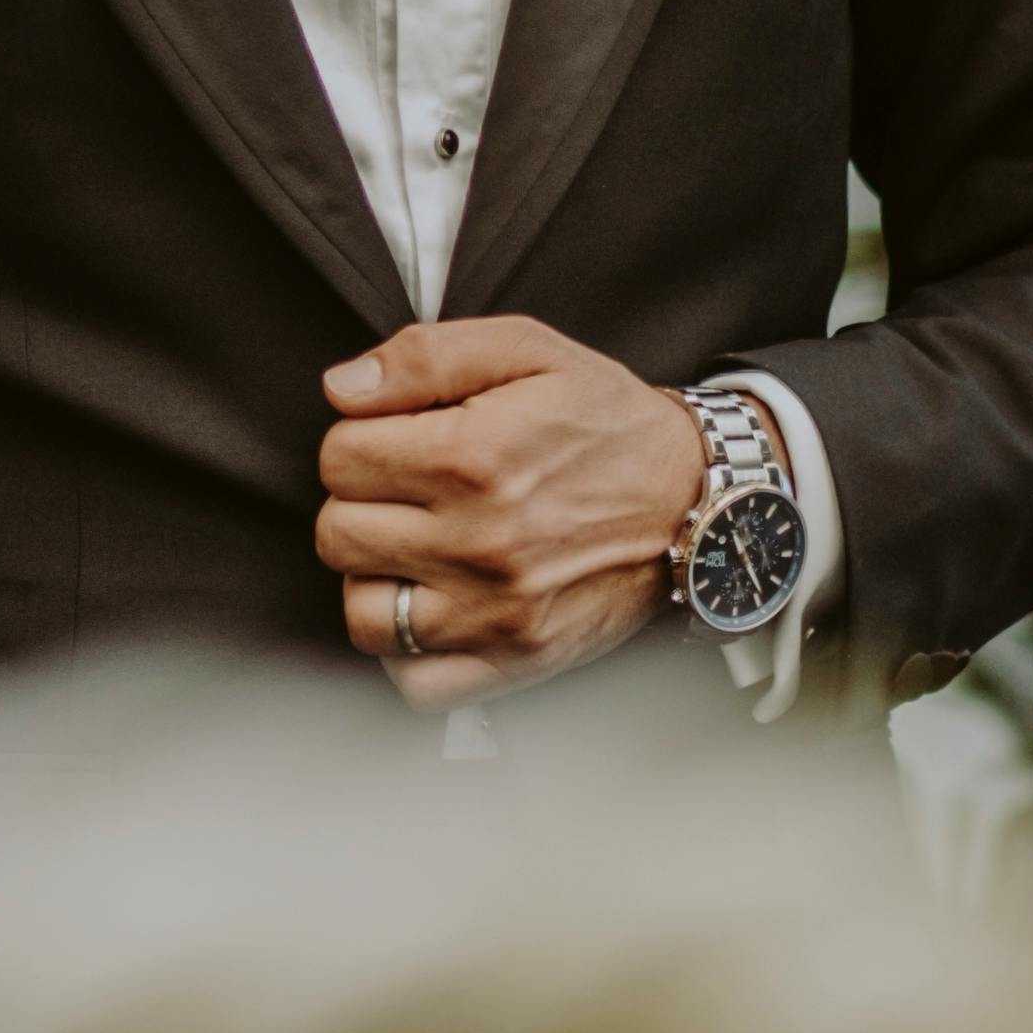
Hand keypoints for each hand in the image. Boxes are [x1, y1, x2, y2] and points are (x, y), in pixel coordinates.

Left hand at [316, 314, 705, 707]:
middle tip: (410, 491)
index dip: (362, 440)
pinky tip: (433, 605)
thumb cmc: (606, 423)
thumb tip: (342, 389)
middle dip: (363, 504)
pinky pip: (413, 682)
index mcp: (473, 457)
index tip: (401, 440)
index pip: (339, 459)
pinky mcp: (514, 661)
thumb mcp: (528, 350)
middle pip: (338, 534)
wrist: (694, 499)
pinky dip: (408, 650)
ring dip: (377, 577)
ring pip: (362, 611)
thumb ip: (425, 357)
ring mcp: (494, 613)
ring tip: (416, 548)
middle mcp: (478, 543)